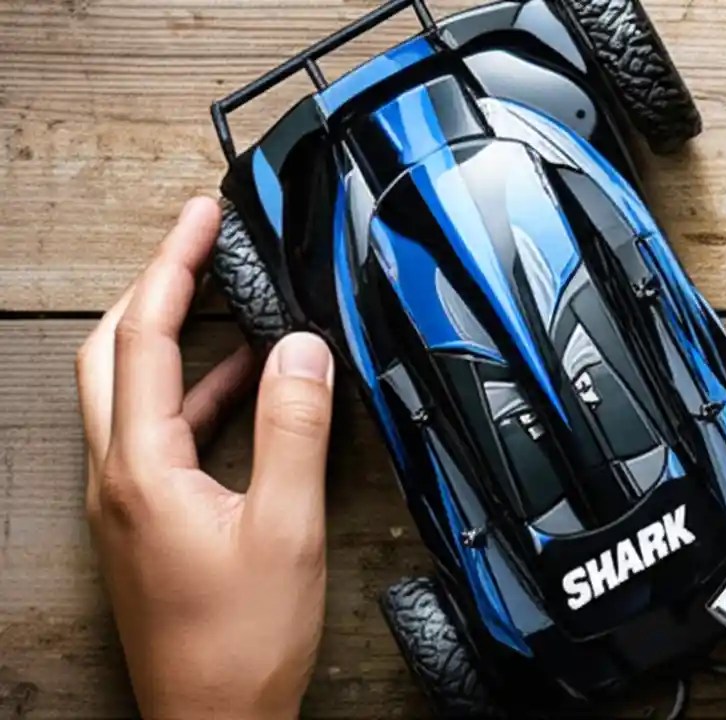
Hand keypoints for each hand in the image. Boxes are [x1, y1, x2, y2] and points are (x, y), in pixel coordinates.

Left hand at [75, 197, 334, 719]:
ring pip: (132, 390)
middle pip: (113, 352)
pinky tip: (245, 385)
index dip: (175, 266)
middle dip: (156, 287)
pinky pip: (161, 430)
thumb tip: (301, 349)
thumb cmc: (240, 643)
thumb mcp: (286, 527)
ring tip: (231, 298)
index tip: (200, 215)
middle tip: (201, 243)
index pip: (145, 338)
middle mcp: (119, 478)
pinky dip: (198, 391)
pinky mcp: (149, 520)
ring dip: (176, 337)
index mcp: (141, 470)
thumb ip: (293, 430)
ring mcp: (129, 501)